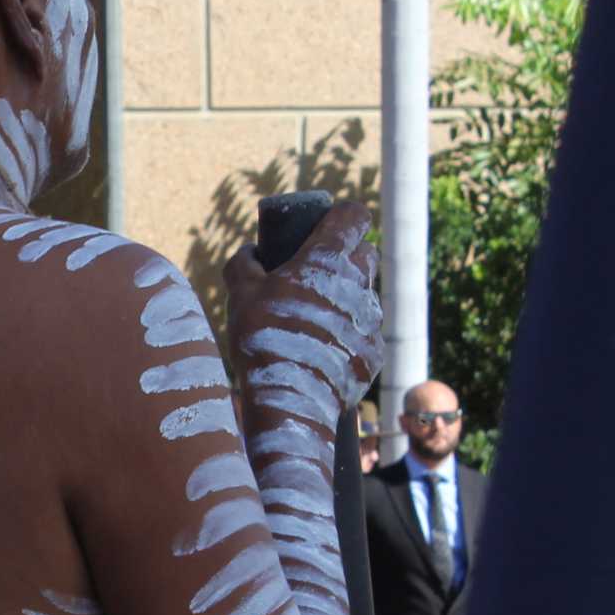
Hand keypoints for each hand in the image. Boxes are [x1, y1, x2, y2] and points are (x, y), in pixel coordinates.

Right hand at [222, 201, 382, 428]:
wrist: (289, 398)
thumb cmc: (262, 338)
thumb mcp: (239, 293)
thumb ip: (243, 264)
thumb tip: (249, 252)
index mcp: (326, 258)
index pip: (354, 215)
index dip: (342, 216)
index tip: (325, 226)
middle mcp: (357, 283)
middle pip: (366, 253)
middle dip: (347, 256)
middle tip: (315, 275)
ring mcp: (371, 318)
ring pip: (366, 296)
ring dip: (346, 300)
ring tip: (313, 321)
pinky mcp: (375, 351)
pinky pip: (365, 334)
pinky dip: (348, 337)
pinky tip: (321, 353)